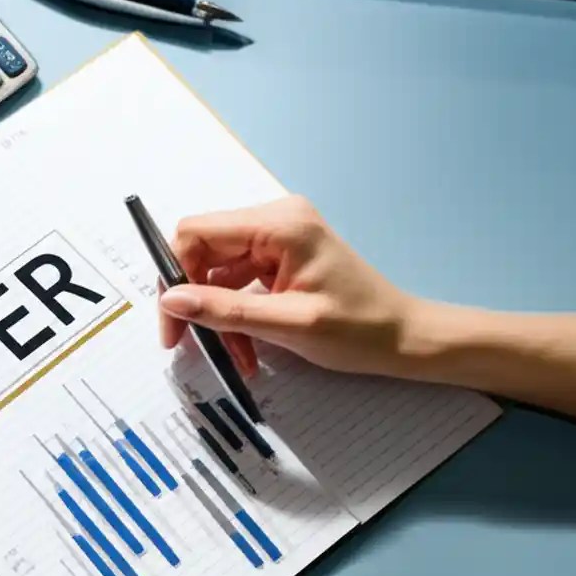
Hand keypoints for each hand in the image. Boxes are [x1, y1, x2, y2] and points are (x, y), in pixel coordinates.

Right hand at [158, 195, 415, 377]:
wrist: (405, 338)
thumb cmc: (358, 330)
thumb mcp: (287, 324)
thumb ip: (225, 310)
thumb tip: (170, 300)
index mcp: (279, 224)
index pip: (198, 233)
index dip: (175, 274)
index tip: (173, 322)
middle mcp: (275, 219)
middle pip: (204, 251)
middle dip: (193, 299)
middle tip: (187, 344)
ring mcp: (278, 237)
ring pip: (217, 271)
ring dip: (215, 314)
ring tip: (231, 355)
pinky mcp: (280, 257)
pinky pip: (237, 280)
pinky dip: (234, 313)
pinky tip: (244, 346)